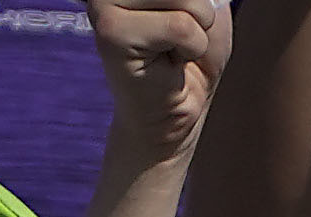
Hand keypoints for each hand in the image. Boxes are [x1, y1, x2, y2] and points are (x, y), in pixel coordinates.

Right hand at [90, 0, 231, 160]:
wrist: (178, 113)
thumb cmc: (193, 53)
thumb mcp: (205, 2)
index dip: (198, 3)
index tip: (181, 28)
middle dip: (200, 10)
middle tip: (179, 36)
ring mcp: (104, 4)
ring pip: (187, 1)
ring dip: (196, 30)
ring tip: (172, 49)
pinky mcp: (110, 33)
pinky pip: (181, 28)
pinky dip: (190, 50)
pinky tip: (168, 64)